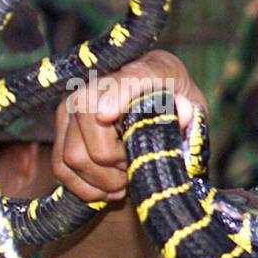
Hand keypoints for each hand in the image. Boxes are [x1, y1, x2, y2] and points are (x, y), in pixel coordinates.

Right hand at [53, 50, 206, 202]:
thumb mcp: (196, 109)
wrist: (159, 109)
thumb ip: (192, 112)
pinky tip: (108, 189)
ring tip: (125, 180)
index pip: (133, 76)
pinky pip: (60, 166)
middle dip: (115, 160)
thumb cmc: (181, 110)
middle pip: (90, 122)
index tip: (107, 116)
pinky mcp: (63, 126)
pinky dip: (85, 187)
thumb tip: (184, 114)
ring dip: (102, 179)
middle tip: (134, 168)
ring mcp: (76, 102)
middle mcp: (104, 78)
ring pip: (74, 154)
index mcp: (154, 69)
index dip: (118, 93)